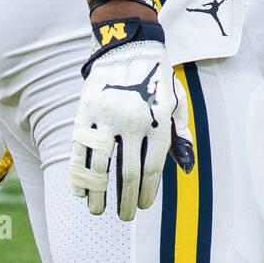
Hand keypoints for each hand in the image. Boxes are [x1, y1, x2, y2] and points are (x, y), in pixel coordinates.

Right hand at [69, 19, 193, 221]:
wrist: (129, 46)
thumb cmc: (156, 79)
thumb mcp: (175, 103)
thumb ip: (180, 135)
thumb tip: (186, 167)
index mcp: (157, 121)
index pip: (151, 168)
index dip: (146, 192)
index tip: (141, 206)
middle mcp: (132, 121)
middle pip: (126, 173)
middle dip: (124, 200)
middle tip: (123, 217)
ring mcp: (107, 117)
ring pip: (100, 166)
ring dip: (98, 194)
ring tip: (98, 210)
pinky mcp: (86, 112)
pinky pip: (79, 150)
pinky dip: (78, 174)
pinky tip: (80, 190)